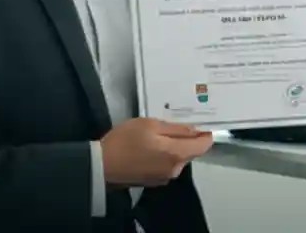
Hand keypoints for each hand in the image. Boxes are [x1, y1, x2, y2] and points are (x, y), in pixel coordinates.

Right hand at [99, 118, 213, 186]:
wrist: (101, 165)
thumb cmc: (125, 140)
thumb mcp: (150, 125)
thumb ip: (176, 128)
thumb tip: (195, 130)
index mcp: (177, 154)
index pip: (204, 145)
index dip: (204, 133)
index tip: (199, 123)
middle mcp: (175, 169)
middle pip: (191, 151)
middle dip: (185, 138)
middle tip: (170, 124)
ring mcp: (165, 178)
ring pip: (178, 158)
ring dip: (173, 147)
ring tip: (156, 135)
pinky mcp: (154, 181)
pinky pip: (167, 165)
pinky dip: (163, 156)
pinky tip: (149, 148)